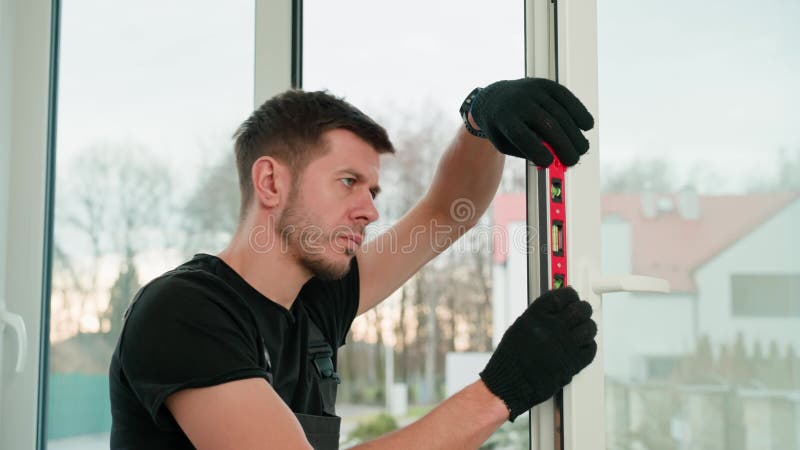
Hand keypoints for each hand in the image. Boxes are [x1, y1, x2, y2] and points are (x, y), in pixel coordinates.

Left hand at [469, 78, 593, 166]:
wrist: (494, 97)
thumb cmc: (502, 127)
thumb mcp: (505, 143)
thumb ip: (527, 151)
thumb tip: (555, 160)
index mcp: (505, 119)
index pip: (521, 135)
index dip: (537, 150)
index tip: (550, 163)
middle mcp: (519, 102)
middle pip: (547, 124)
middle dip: (564, 145)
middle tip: (573, 160)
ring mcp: (534, 91)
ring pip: (560, 113)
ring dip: (575, 133)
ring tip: (582, 149)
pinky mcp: (546, 85)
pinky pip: (567, 98)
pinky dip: (579, 112)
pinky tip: (587, 126)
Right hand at [479, 287, 596, 420]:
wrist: (509, 383)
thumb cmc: (511, 357)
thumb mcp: (521, 327)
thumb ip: (540, 316)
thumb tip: (559, 308)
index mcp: (536, 317)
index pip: (561, 295)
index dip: (570, 294)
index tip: (572, 297)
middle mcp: (551, 329)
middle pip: (580, 310)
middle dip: (584, 309)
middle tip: (583, 311)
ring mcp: (563, 346)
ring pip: (589, 328)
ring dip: (588, 328)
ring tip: (584, 329)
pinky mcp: (571, 363)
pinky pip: (590, 349)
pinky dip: (589, 346)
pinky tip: (582, 346)